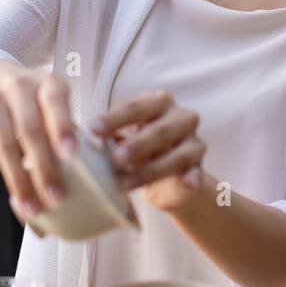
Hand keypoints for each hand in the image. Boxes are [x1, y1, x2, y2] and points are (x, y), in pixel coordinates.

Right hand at [0, 61, 77, 235]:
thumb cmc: (28, 103)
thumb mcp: (48, 108)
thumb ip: (62, 134)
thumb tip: (84, 180)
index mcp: (49, 85)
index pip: (57, 104)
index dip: (63, 128)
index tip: (71, 153)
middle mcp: (21, 85)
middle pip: (31, 129)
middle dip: (44, 166)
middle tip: (55, 197)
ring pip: (5, 139)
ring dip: (17, 177)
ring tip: (30, 207)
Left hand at [91, 89, 206, 213]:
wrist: (166, 176)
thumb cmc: (137, 149)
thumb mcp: (124, 140)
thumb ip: (112, 140)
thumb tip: (85, 144)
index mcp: (158, 102)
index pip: (136, 107)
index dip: (115, 118)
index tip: (93, 130)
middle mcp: (181, 116)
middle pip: (160, 129)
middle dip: (137, 144)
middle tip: (115, 157)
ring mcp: (194, 140)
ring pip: (178, 154)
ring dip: (153, 169)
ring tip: (127, 183)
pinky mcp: (200, 164)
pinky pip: (197, 171)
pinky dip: (193, 177)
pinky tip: (187, 184)